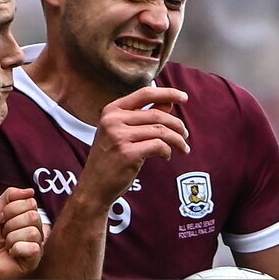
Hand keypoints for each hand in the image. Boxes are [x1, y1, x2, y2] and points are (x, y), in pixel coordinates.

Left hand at [0, 187, 43, 279]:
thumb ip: (9, 198)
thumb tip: (30, 190)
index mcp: (25, 218)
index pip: (30, 202)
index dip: (11, 209)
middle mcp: (33, 230)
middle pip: (34, 215)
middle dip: (11, 223)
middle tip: (2, 234)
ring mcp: (34, 246)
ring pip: (34, 231)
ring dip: (12, 237)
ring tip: (5, 245)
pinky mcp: (33, 261)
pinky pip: (34, 247)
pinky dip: (17, 248)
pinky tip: (11, 254)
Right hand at [79, 86, 189, 207]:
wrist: (93, 186)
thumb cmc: (109, 159)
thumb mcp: (122, 132)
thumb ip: (144, 116)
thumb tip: (168, 102)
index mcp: (111, 111)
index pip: (145, 94)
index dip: (168, 93)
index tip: (183, 97)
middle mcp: (113, 120)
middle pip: (157, 115)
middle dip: (177, 125)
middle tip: (185, 135)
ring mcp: (119, 137)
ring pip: (161, 131)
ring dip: (177, 139)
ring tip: (182, 147)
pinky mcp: (127, 153)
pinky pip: (159, 146)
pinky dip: (167, 151)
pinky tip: (166, 156)